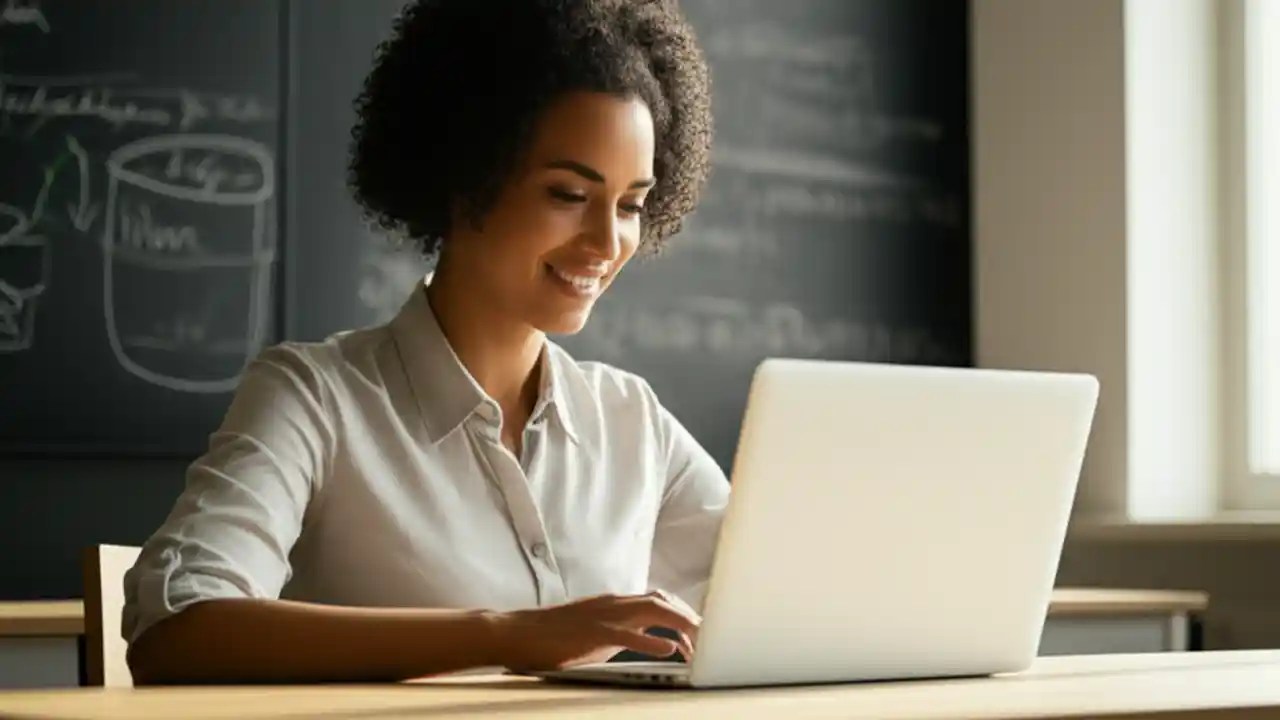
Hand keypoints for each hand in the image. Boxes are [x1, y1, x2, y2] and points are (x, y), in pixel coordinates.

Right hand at [489, 590, 699, 670]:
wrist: (515, 632)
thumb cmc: (552, 637)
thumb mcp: (595, 632)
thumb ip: (624, 634)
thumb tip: (655, 645)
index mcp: (614, 603)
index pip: (659, 600)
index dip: (684, 614)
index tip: (703, 632)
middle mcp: (613, 603)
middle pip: (663, 601)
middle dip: (691, 619)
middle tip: (711, 640)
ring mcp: (602, 615)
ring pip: (652, 611)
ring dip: (680, 626)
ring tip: (700, 645)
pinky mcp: (590, 632)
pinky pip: (626, 634)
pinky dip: (650, 642)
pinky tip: (668, 651)